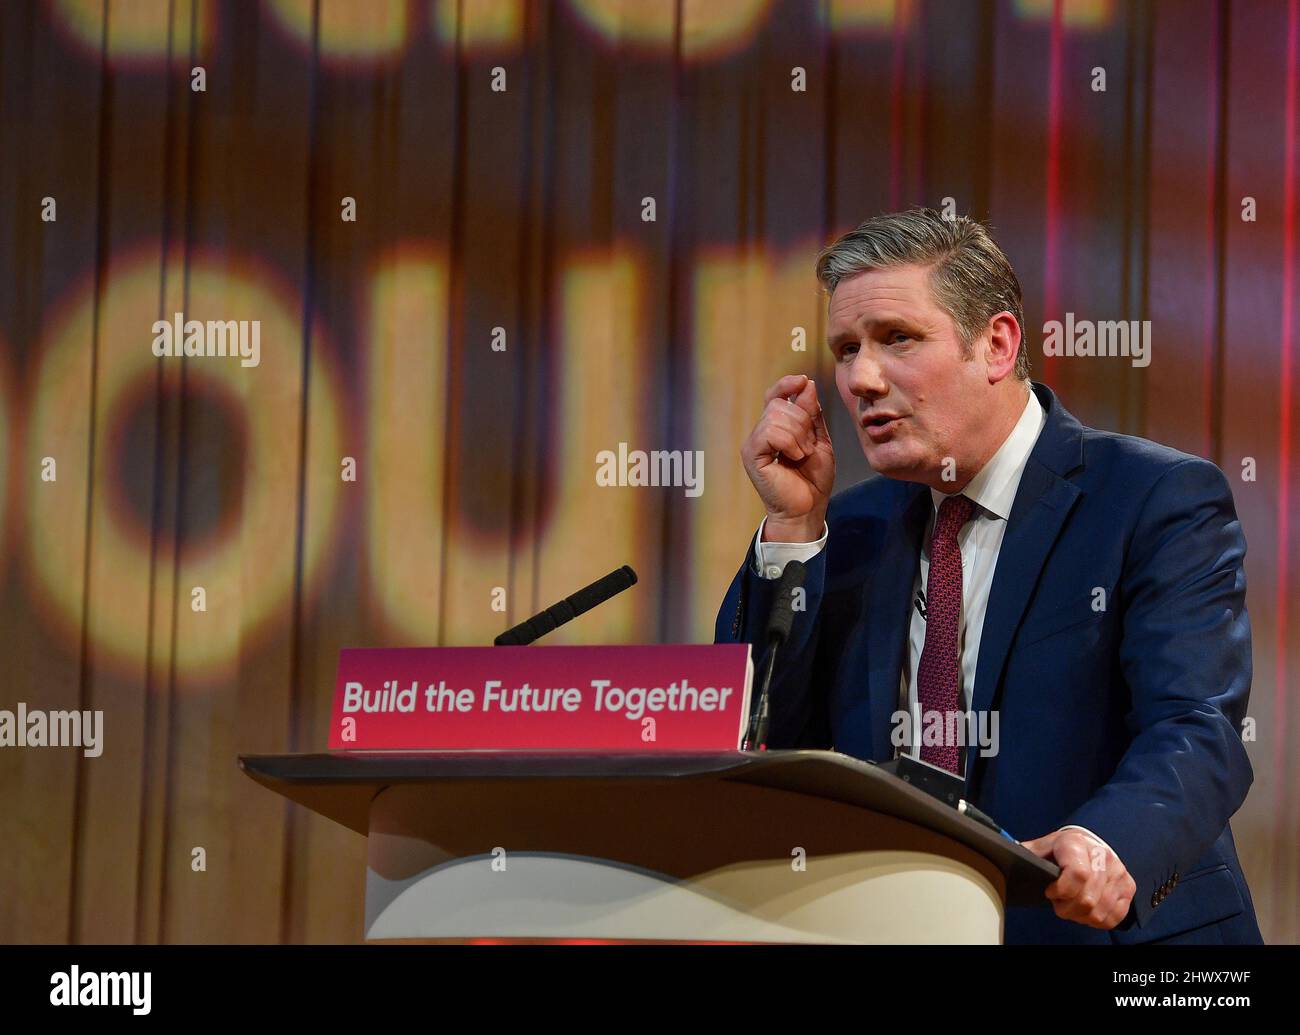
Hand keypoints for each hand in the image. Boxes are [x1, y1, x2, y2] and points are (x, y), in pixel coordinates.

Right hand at [740, 374, 834, 541]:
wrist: (807, 509)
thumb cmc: (812, 480)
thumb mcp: (819, 440)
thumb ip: (812, 414)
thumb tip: (807, 384)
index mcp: (776, 427)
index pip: (775, 395)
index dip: (786, 384)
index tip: (802, 381)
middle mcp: (761, 432)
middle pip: (780, 404)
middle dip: (803, 421)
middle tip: (807, 446)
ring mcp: (753, 443)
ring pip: (776, 417)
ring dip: (798, 435)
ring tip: (801, 455)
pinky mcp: (752, 455)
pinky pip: (771, 433)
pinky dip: (789, 443)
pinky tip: (793, 457)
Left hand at [1020, 828, 1136, 929]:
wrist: (1088, 843)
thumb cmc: (1060, 849)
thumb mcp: (1042, 847)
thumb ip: (1026, 853)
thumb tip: (1003, 854)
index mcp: (1076, 843)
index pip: (1078, 874)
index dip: (1061, 890)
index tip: (1050, 892)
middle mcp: (1102, 856)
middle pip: (1087, 900)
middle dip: (1066, 908)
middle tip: (1058, 902)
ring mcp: (1119, 872)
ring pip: (1098, 912)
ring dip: (1080, 915)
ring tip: (1070, 904)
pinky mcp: (1128, 887)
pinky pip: (1113, 917)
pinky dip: (1096, 920)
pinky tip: (1085, 909)